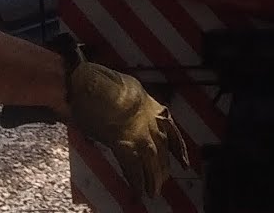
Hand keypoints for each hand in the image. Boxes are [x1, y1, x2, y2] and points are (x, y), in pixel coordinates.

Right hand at [68, 58, 190, 197]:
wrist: (88, 83)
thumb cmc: (98, 82)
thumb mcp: (125, 87)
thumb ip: (131, 101)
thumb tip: (127, 108)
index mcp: (150, 105)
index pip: (171, 131)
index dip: (178, 149)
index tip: (185, 163)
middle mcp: (150, 120)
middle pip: (162, 149)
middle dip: (163, 167)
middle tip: (164, 180)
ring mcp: (139, 133)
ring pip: (152, 161)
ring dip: (153, 178)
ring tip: (153, 191)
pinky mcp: (124, 145)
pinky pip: (134, 168)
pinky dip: (136, 181)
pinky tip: (139, 191)